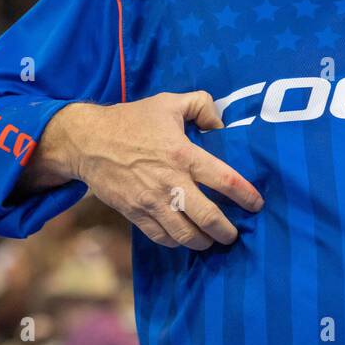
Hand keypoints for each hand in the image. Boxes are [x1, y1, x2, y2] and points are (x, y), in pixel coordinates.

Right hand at [29, 92, 262, 249]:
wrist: (87, 141)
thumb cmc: (132, 120)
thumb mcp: (170, 101)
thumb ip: (202, 105)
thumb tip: (221, 124)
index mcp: (183, 154)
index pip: (224, 180)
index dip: (245, 195)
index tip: (257, 204)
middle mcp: (170, 182)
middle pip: (207, 217)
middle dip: (226, 231)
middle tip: (234, 234)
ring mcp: (151, 202)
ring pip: (184, 234)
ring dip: (203, 242)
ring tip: (212, 240)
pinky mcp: (134, 213)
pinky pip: (161, 237)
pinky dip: (177, 242)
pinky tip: (185, 238)